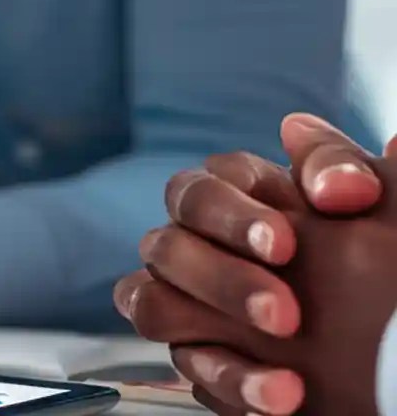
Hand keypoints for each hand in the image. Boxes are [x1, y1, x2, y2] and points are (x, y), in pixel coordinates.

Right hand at [116, 115, 396, 414]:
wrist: (391, 334)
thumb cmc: (375, 249)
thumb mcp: (370, 196)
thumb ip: (334, 165)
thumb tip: (298, 134)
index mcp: (230, 197)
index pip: (201, 188)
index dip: (233, 215)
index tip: (286, 246)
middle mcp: (194, 245)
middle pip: (167, 246)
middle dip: (224, 280)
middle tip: (285, 312)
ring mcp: (185, 301)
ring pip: (151, 305)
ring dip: (214, 330)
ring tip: (283, 358)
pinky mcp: (197, 354)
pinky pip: (186, 365)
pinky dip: (234, 380)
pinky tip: (285, 394)